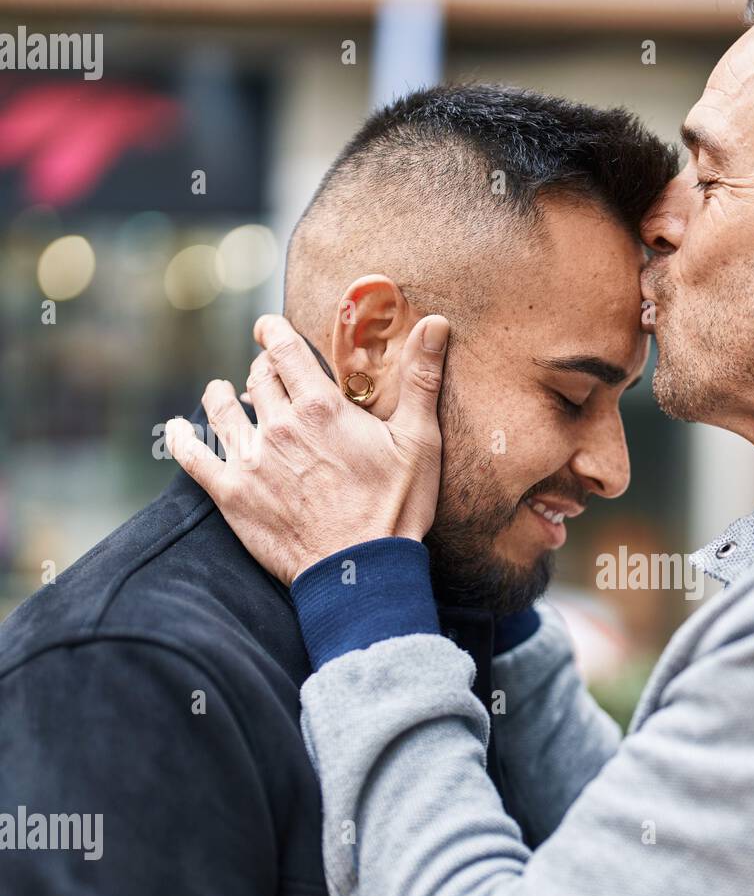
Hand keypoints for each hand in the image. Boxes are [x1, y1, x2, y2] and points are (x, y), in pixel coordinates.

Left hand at [166, 313, 447, 584]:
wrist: (361, 573)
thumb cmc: (395, 509)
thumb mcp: (420, 440)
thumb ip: (422, 378)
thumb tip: (436, 322)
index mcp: (321, 406)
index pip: (284, 349)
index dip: (273, 332)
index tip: (269, 327)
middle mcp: (279, 425)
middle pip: (257, 378)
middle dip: (261, 369)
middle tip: (266, 372)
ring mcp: (250, 459)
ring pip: (222, 409)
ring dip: (221, 395)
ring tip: (223, 391)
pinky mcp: (232, 494)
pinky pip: (193, 457)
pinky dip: (180, 439)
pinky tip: (175, 429)